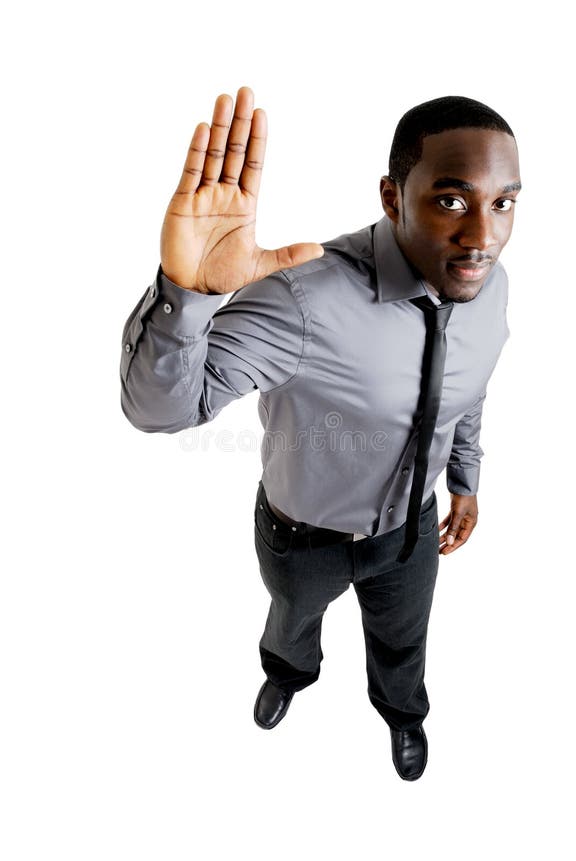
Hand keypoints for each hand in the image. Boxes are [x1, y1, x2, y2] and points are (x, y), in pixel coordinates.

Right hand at [160, 86, 324, 293]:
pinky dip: (198, 151)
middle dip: (240, 123)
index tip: (262, 114)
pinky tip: (205, 130)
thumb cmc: (224, 275)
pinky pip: (191, 172)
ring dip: (220, 128)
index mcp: (244, 205)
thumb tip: (320, 249)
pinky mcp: (182, 202)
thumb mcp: (261, 264)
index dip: (258, 139)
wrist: (193, 288)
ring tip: (226, 100)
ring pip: (213, 155)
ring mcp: (202, 196)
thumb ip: (288, 255)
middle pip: (234, 152)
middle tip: (246, 92)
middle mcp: (224, 195)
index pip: (253, 164)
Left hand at [438, 493, 477, 554]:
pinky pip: (449, 521)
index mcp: (471, 523)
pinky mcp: (455, 510)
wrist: (462, 482)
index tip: (444, 552)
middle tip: (439, 551)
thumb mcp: (458, 514)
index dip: (453, 547)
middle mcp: (467, 521)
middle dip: (448, 543)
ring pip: (452, 529)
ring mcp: (461, 515)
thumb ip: (453, 528)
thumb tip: (449, 542)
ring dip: (445, 536)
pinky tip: (436, 530)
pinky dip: (443, 526)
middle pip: (456, 535)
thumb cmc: (464, 497)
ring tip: (436, 543)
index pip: (462, 539)